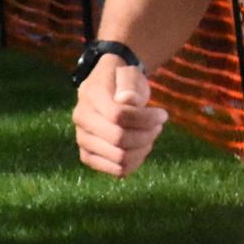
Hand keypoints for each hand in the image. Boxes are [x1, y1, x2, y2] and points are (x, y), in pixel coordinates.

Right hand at [73, 55, 167, 176]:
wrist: (109, 89)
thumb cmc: (123, 81)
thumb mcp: (129, 74)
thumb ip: (129, 84)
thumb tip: (127, 100)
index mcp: (90, 95)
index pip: (119, 115)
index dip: (146, 118)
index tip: (162, 114)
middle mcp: (81, 118)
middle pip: (119, 139)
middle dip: (147, 134)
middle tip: (158, 126)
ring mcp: (82, 139)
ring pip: (120, 157)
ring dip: (143, 148)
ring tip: (150, 135)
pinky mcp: (88, 155)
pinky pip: (116, 169)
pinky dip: (136, 162)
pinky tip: (142, 147)